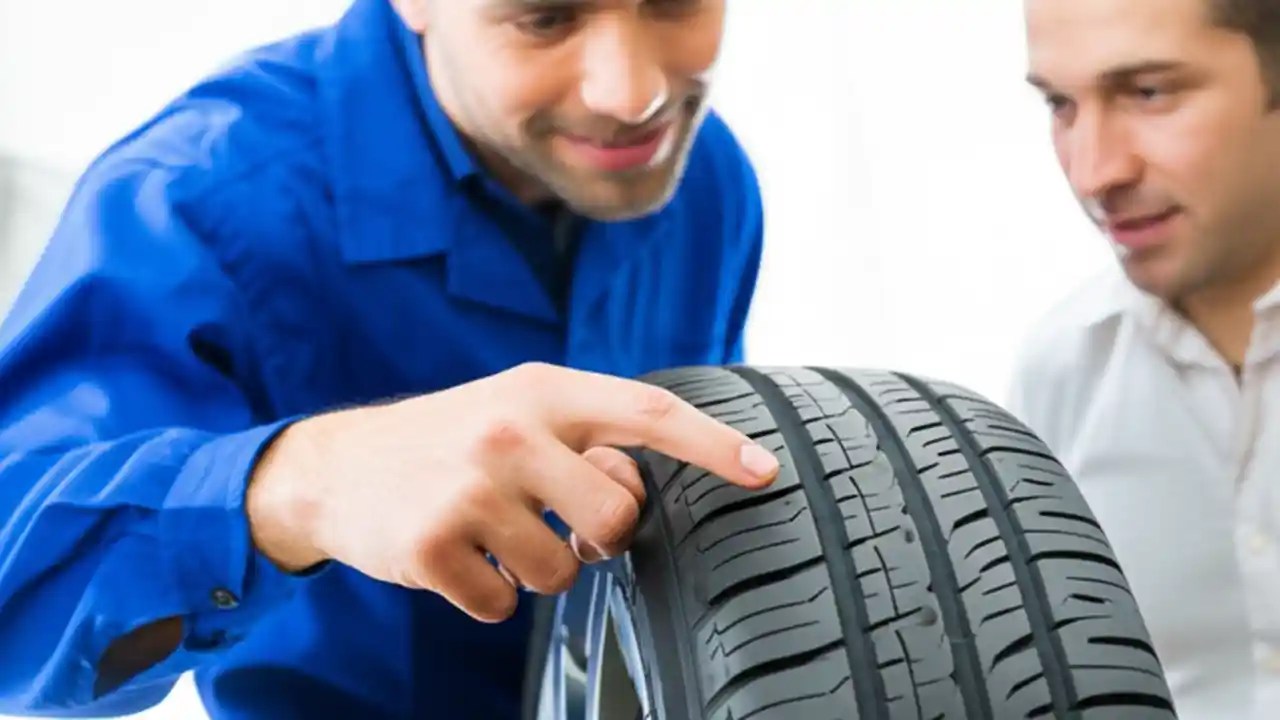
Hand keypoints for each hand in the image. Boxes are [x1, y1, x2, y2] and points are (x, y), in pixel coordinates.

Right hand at [246, 362, 778, 621]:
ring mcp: (467, 490)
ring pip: (561, 572)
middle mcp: (508, 433)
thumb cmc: (450, 438)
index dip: (713, 445)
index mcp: (541, 390)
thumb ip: (583, 436)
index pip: (647, 413)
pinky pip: (502, 605)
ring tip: (496, 534)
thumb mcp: (516, 409)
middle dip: (599, 536)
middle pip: (615, 517)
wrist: (339, 466)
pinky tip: (461, 559)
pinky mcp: (430, 545)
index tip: (766, 471)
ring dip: (537, 568)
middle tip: (558, 523)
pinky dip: (490, 595)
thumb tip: (639, 491)